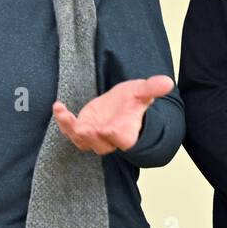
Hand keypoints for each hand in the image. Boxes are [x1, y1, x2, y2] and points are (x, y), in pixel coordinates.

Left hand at [52, 75, 173, 154]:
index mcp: (127, 133)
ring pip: (81, 141)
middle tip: (83, 128)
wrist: (120, 107)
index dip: (115, 135)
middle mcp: (109, 139)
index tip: (109, 128)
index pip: (122, 139)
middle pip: (100, 145)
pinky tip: (58, 107)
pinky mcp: (81, 129)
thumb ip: (152, 88)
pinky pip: (69, 130)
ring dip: (71, 130)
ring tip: (64, 115)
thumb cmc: (132, 102)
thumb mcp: (141, 92)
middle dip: (91, 138)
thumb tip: (168, 82)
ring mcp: (93, 136)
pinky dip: (63, 120)